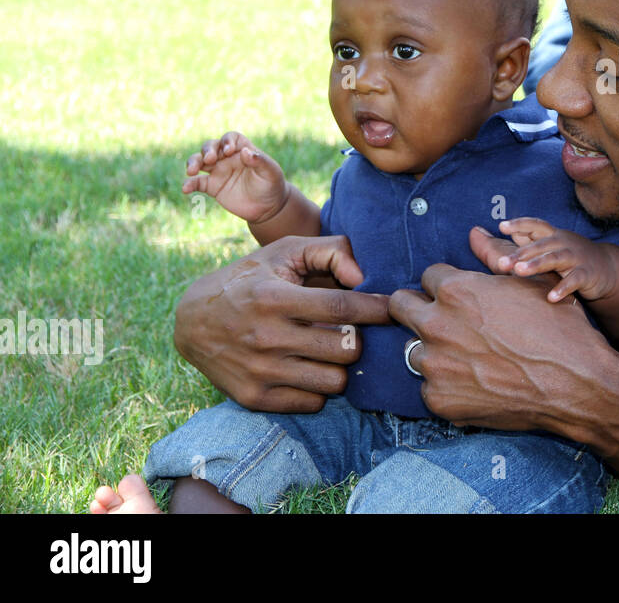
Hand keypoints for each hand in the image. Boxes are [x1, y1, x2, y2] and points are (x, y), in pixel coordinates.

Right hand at [173, 235, 390, 412]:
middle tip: (352, 332)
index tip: (391, 308)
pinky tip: (310, 368)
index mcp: (274, 299)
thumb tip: (362, 276)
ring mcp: (260, 372)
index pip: (342, 308)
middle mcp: (267, 338)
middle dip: (358, 339)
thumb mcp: (283, 252)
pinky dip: (319, 388)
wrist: (191, 321)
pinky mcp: (254, 398)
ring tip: (329, 351)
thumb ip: (330, 250)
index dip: (375, 309)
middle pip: (346, 350)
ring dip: (340, 366)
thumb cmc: (249, 280)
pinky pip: (313, 403)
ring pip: (335, 382)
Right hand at [182, 131, 287, 224]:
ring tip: (192, 170)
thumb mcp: (271, 172)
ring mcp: (218, 171)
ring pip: (199, 161)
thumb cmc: (271, 185)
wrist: (267, 207)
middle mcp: (227, 158)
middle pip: (210, 146)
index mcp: (242, 150)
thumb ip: (260, 161)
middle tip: (210, 159)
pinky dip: (189, 184)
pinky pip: (196, 182)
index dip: (227, 141)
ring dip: (193, 162)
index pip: (230, 138)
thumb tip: (245, 152)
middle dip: (207, 150)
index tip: (228, 151)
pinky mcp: (212, 186)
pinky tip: (186, 188)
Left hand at [388, 227, 618, 432]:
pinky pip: (429, 385)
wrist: (576, 386)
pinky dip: (448, 384)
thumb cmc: (558, 329)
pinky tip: (477, 383)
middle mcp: (436, 325)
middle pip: (401, 305)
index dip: (449, 284)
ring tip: (470, 357)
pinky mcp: (438, 400)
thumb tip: (474, 232)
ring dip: (434, 349)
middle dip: (420, 308)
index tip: (463, 297)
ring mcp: (434, 366)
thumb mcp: (531, 283)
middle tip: (449, 321)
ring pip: (414, 349)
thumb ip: (494, 255)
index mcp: (456, 290)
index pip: (428, 276)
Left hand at [495, 217, 618, 302]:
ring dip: (536, 264)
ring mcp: (576, 257)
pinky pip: (574, 280)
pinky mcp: (587, 274)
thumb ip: (531, 238)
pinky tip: (550, 298)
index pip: (536, 225)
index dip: (520, 224)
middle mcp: (564, 243)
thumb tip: (506, 229)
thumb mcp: (554, 245)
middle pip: (540, 245)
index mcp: (555, 235)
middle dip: (520, 253)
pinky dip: (563, 288)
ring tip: (519, 272)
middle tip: (501, 263)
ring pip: (555, 259)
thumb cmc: (573, 256)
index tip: (502, 226)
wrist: (608, 267)